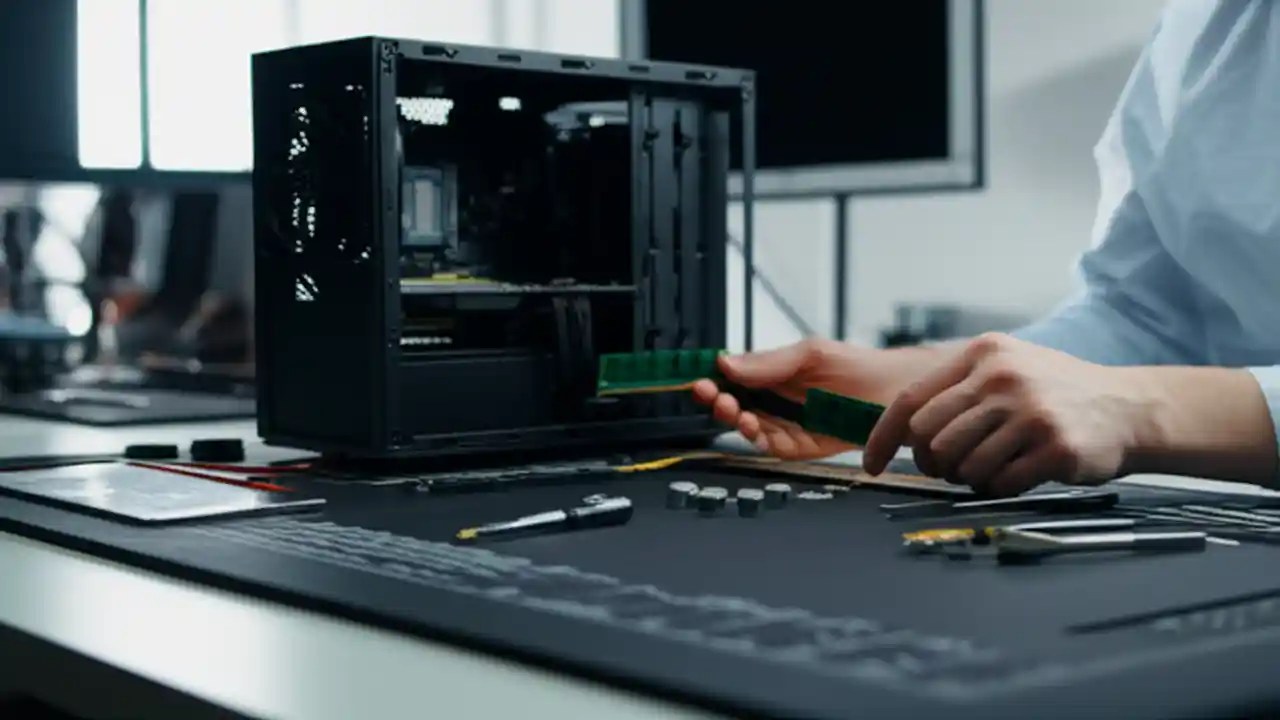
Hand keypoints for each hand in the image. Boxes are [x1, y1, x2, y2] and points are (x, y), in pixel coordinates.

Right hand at [691, 338, 942, 458]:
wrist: (898, 395)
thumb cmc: (861, 368)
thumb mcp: (811, 354)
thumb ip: (770, 362)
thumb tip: (728, 363)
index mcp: (776, 373)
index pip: (734, 377)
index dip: (715, 379)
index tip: (701, 377)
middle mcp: (779, 399)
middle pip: (736, 404)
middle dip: (719, 400)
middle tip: (712, 394)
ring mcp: (789, 423)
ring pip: (749, 427)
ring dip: (735, 419)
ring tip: (734, 409)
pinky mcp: (801, 447)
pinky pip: (772, 446)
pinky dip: (758, 439)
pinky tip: (754, 426)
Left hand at [862, 333, 1148, 495]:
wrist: (1128, 407)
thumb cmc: (1055, 394)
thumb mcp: (1005, 369)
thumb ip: (956, 390)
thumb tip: (898, 430)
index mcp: (982, 354)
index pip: (910, 401)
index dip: (883, 438)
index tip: (872, 463)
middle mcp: (1002, 377)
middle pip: (928, 438)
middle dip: (931, 463)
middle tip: (950, 468)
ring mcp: (1029, 410)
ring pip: (962, 464)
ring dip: (970, 477)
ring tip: (994, 465)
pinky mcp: (1054, 445)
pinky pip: (999, 483)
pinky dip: (1000, 487)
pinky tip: (1020, 472)